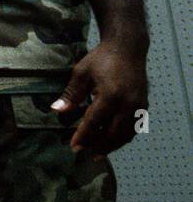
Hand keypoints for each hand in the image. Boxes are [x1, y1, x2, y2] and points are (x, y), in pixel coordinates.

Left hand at [52, 38, 148, 158]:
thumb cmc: (101, 59)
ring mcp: (138, 105)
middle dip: (98, 145)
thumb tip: (58, 110)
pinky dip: (122, 136)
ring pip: (126, 133)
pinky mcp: (144, 106)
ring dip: (112, 145)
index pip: (94, 121)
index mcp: (110, 95)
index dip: (83, 135)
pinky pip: (133, 127)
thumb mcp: (81, 73)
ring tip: (97, 152)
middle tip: (85, 153)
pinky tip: (111, 140)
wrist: (127, 49)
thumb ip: (71, 94)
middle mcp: (128, 103)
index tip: (74, 146)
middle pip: (113, 132)